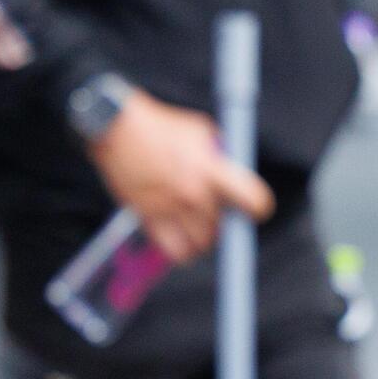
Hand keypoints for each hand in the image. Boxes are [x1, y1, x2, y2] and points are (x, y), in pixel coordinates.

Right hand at [87, 89, 274, 262]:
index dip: (259, 207)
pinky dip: (181, 252)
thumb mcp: (203, 131)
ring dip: (204, 239)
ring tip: (201, 230)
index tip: (256, 210)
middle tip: (219, 214)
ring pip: (200, 243)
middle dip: (224, 222)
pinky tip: (183, 245)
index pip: (251, 200)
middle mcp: (192, 193)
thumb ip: (220, 154)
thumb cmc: (162, 126)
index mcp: (211, 170)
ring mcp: (169, 207)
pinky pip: (171, 249)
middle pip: (223, 226)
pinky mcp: (147, 216)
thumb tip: (232, 169)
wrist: (119, 129)